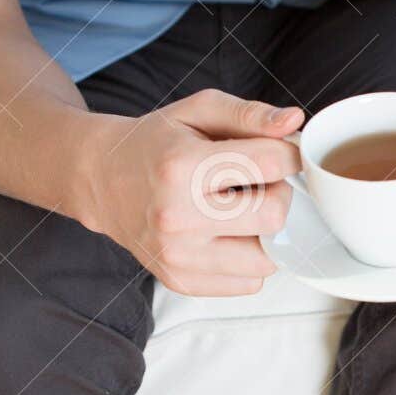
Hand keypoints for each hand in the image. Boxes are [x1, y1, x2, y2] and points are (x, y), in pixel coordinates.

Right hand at [77, 90, 300, 295]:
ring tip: (243, 212)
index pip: (270, 164)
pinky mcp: (181, 280)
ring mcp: (177, 255)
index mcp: (182, 166)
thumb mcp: (198, 111)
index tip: (284, 155)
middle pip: (274, 217)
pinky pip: (248, 283)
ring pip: (267, 260)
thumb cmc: (157, 142)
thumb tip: (295, 121)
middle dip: (279, 196)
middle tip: (260, 185)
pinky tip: (228, 235)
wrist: (101, 180)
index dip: (290, 157)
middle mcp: (177, 216)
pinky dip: (249, 260)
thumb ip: (250, 114)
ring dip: (267, 235)